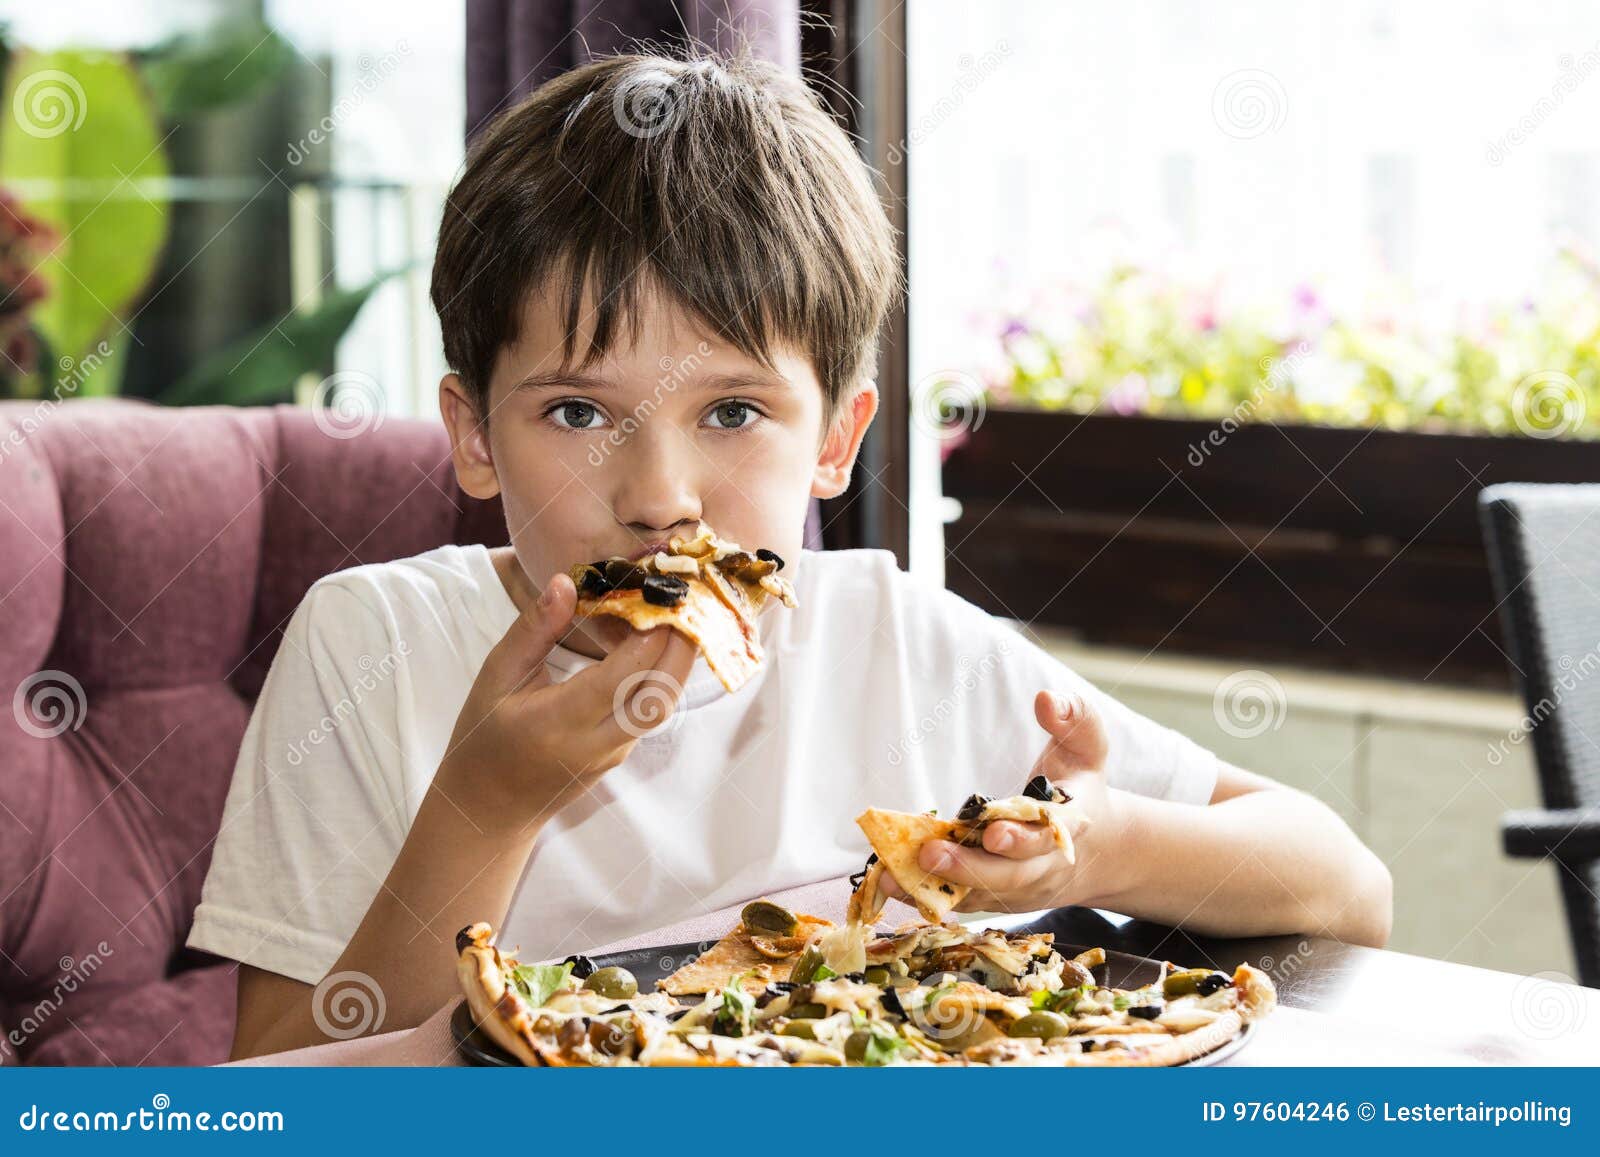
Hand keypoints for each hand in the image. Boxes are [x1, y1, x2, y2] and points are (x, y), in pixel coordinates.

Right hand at [435, 570, 696, 831]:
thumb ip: (534, 629)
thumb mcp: (497, 676)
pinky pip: (651, 713)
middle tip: (681, 598)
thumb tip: (566, 582)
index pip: (623, 676)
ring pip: (663, 706)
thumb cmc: (484, 736)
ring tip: (673, 614)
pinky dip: (660, 676)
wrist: (489, 807)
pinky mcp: (621, 755)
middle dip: (680, 645)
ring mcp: (614, 754)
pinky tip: (651, 644)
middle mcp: (596, 743)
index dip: (647, 634)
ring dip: (676, 660)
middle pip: (660, 695)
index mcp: (559, 722)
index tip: (653, 593)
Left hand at [880, 689, 1124, 912]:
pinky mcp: (997, 898)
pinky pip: (962, 901)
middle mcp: (1045, 865)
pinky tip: (890, 883)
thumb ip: (1075, 719)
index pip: (1047, 836)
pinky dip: (925, 895)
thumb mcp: (1087, 747)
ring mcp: (1020, 888)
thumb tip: (1046, 698)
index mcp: (1069, 827)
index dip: (1021, 838)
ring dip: (936, 887)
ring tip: (892, 876)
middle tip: (930, 853)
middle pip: (1010, 876)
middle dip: (970, 867)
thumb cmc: (1080, 786)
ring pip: (981, 895)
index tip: (993, 831)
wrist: (1098, 848)